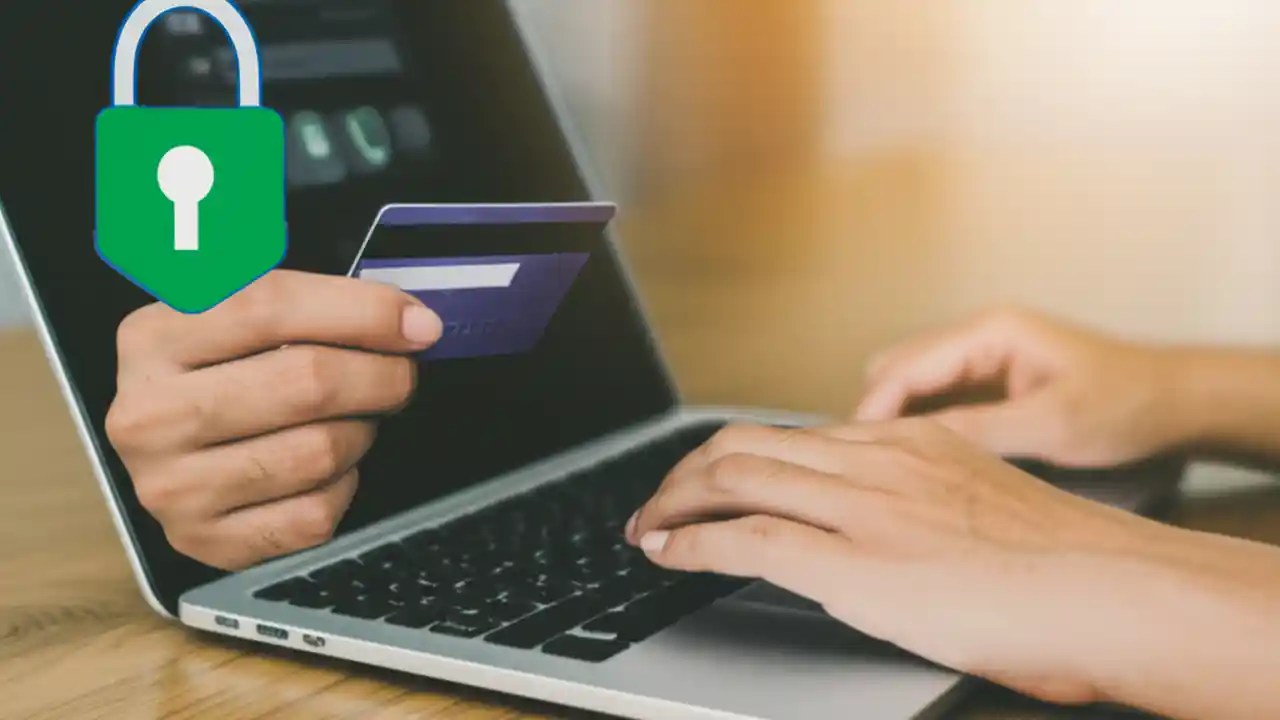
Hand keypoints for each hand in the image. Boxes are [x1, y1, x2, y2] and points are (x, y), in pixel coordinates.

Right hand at [106, 270, 441, 569]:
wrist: (166, 448)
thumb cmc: (220, 370)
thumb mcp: (236, 313)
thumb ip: (310, 301)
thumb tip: (412, 323)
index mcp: (153, 337)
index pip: (270, 307)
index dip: (361, 312)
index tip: (418, 324)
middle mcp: (150, 415)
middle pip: (306, 383)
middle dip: (380, 376)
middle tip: (399, 375)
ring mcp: (171, 486)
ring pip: (319, 452)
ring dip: (360, 433)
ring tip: (350, 420)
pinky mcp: (203, 542)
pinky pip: (314, 515)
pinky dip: (340, 488)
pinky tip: (325, 469)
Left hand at [626, 420, 1172, 705]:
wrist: (1111, 589)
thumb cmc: (1064, 564)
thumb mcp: (978, 503)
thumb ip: (920, 500)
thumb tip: (886, 528)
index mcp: (904, 444)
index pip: (788, 436)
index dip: (728, 456)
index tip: (704, 481)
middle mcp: (874, 461)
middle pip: (744, 445)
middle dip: (683, 474)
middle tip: (656, 503)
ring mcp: (861, 507)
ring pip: (733, 479)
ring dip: (673, 503)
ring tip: (645, 527)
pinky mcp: (854, 561)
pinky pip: (747, 539)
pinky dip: (691, 543)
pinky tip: (667, 554)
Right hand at [855, 307, 1187, 467]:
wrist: (1172, 402)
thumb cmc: (1124, 406)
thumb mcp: (1051, 424)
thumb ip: (978, 429)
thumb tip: (911, 447)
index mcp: (989, 332)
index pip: (905, 366)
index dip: (874, 409)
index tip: (856, 453)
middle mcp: (978, 335)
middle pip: (896, 368)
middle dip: (876, 412)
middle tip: (867, 465)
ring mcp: (982, 356)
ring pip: (911, 383)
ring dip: (895, 419)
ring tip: (885, 467)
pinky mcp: (989, 380)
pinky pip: (936, 397)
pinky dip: (919, 423)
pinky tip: (918, 459)